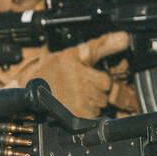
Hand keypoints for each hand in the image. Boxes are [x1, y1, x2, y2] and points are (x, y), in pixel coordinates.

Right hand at [7, 31, 130, 116]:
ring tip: (74, 95)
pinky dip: (85, 112)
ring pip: (98, 106)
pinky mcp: (77, 118)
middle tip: (79, 86)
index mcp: (84, 72)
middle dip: (95, 90)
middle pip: (103, 95)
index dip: (98, 79)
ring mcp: (80, 105)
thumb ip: (103, 45)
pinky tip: (73, 105)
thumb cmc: (52, 71)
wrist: (31, 92)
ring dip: (90, 102)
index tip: (87, 78)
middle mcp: (83, 90)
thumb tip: (125, 37)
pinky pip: (91, 116)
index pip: (106, 81)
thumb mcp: (76, 53)